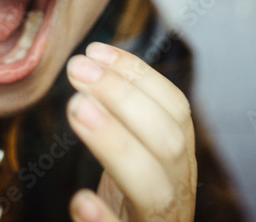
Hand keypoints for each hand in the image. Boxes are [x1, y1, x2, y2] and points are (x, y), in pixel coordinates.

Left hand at [64, 42, 195, 221]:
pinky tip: (82, 201)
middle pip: (168, 142)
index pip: (175, 110)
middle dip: (124, 98)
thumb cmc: (134, 205)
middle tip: (77, 69)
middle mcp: (177, 191)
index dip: (138, 75)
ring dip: (116, 144)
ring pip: (153, 189)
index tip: (95, 51)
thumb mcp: (138, 158)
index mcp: (177, 162)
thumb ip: (124, 120)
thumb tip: (93, 62)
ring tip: (77, 108)